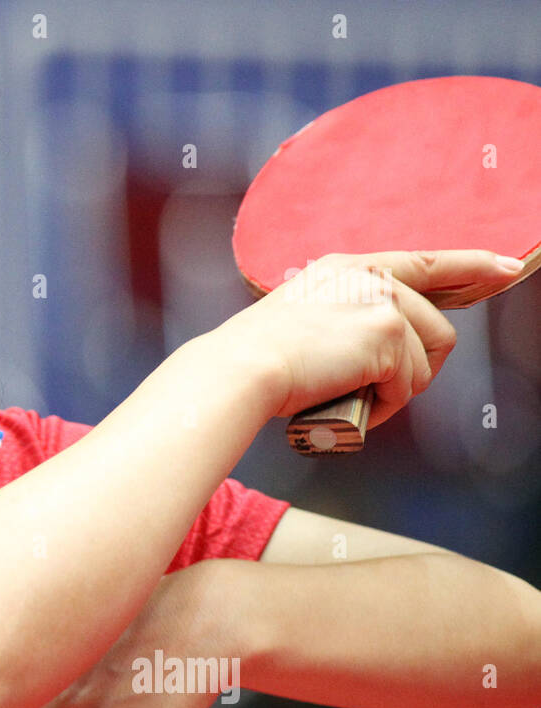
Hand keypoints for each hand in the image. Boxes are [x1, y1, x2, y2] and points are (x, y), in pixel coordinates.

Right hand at [217, 250, 519, 429]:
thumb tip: (379, 353)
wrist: (241, 369)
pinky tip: (348, 404)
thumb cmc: (254, 359)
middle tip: (370, 391)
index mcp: (346, 268)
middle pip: (435, 328)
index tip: (504, 269)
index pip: (424, 262)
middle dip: (414, 370)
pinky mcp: (387, 335)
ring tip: (348, 398)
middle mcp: (368, 277)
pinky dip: (382, 407)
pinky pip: (407, 387)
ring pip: (424, 363)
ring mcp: (381, 302)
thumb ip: (343, 320)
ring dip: (394, 392)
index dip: (471, 266)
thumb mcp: (302, 321)